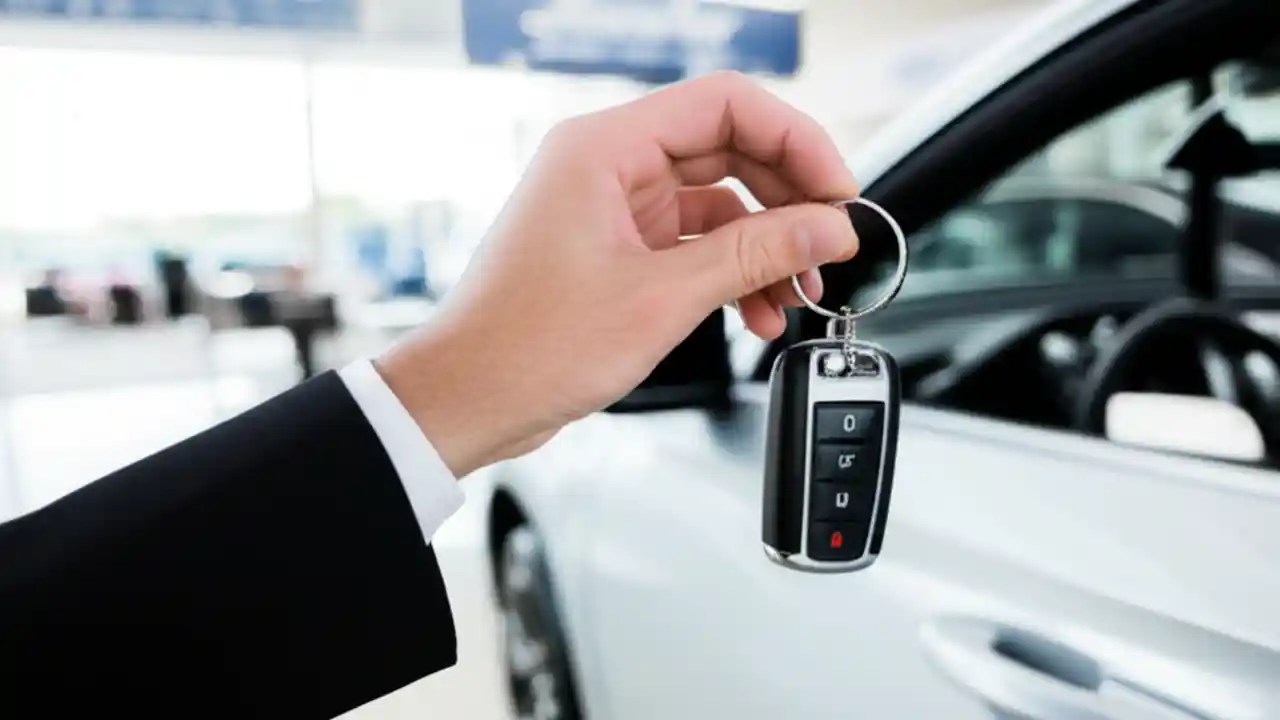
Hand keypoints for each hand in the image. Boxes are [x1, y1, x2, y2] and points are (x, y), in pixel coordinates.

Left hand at [378, 72, 858, 476]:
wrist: (469, 399)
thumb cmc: (528, 346)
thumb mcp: (661, 298)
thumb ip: (753, 254)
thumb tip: (827, 228)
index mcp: (604, 148)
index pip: (726, 104)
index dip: (795, 141)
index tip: (836, 191)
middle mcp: (608, 165)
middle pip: (729, 150)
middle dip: (788, 201)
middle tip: (829, 247)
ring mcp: (612, 208)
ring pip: (718, 203)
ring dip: (765, 247)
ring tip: (798, 294)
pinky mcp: (617, 250)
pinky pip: (694, 243)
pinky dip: (732, 273)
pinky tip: (758, 312)